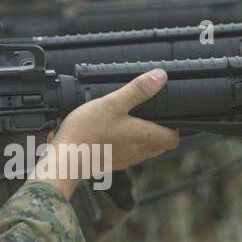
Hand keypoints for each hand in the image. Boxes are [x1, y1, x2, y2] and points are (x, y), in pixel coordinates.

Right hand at [32, 68, 178, 197]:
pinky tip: (112, 134)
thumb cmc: (88, 132)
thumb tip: (161, 77)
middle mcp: (138, 152)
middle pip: (160, 146)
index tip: (169, 116)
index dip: (175, 128)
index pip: (173, 139)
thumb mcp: (113, 102)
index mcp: (144, 137)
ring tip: (132, 123)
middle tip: (152, 116)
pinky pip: (126, 155)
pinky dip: (126, 146)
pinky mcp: (111, 164)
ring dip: (143, 139)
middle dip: (160, 132)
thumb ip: (138, 90)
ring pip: (144, 151)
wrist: (65, 159)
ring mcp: (125, 160)